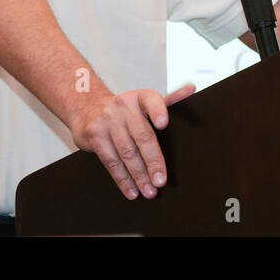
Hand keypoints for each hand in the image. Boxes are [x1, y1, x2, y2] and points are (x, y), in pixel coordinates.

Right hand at [69, 83, 195, 199]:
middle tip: (161, 180)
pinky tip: (131, 190)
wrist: (87, 109)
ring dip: (139, 175)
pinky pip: (111, 161)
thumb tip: (191, 88)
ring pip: (127, 152)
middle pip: (142, 136)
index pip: (151, 100)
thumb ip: (168, 100)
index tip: (163, 124)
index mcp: (140, 97)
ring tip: (149, 191)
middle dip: (153, 161)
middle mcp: (123, 106)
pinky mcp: (94, 135)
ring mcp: (107, 120)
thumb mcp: (144, 101)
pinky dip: (123, 179)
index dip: (157, 111)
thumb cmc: (124, 110)